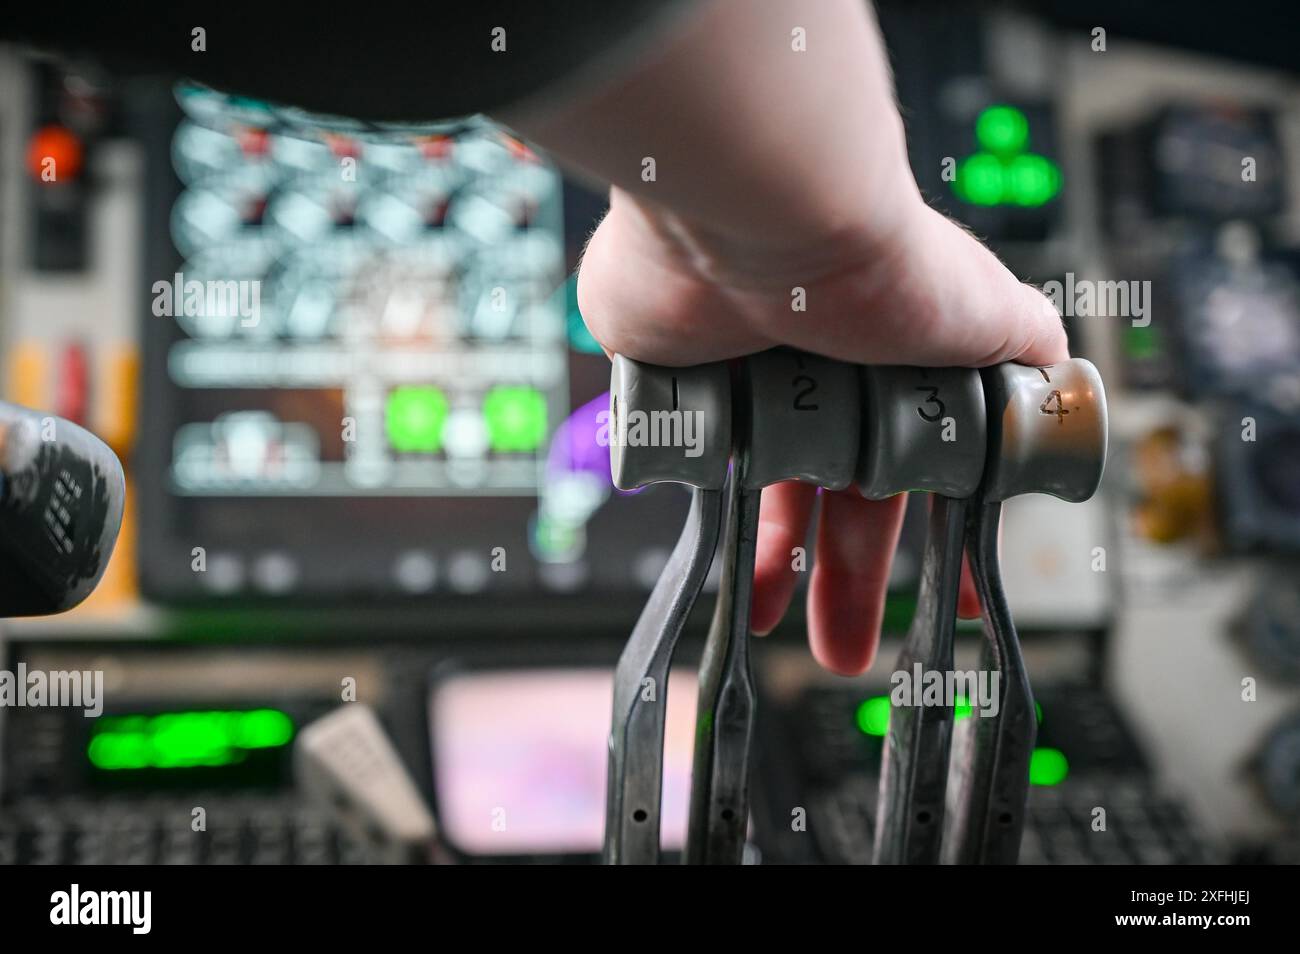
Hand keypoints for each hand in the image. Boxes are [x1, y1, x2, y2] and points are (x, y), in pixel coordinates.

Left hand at [577, 188, 1066, 674]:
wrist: (762, 219)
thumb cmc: (880, 264)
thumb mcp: (990, 313)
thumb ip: (1025, 346)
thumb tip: (1059, 373)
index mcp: (894, 368)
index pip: (920, 471)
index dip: (936, 538)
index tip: (957, 599)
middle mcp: (821, 370)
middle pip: (832, 494)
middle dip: (845, 577)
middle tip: (846, 651)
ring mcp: (744, 371)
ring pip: (757, 484)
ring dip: (768, 559)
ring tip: (769, 624)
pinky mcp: (671, 371)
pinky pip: (681, 452)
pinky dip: (693, 497)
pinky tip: (705, 547)